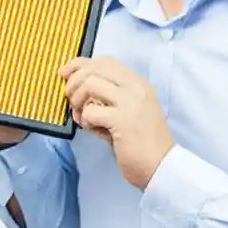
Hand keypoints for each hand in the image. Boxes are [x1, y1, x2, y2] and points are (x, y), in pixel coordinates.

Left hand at [61, 56, 174, 188]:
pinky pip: (90, 111)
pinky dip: (86, 121)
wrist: (161, 165)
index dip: (80, 64)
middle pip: (94, 68)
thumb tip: (76, 85)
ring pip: (89, 84)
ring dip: (78, 101)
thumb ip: (109, 96)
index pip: (105, 61)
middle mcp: (135, 88)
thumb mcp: (129, 110)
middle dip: (74, 82)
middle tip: (72, 101)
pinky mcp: (122, 120)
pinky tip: (96, 131)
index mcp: (138, 83)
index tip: (65, 74)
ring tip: (84, 117)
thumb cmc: (141, 142)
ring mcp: (130, 102)